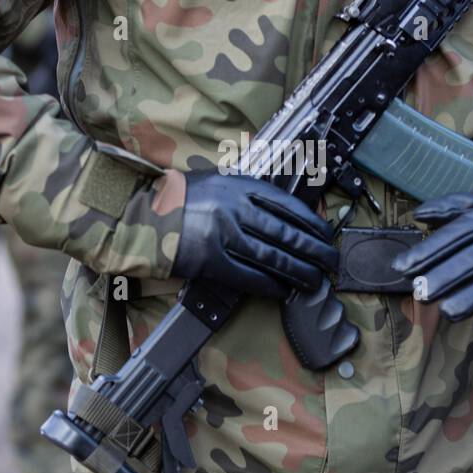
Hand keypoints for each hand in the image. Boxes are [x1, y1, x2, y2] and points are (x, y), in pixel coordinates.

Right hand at [171, 170, 338, 298]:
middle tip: (330, 262)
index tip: (326, 235)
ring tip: (314, 280)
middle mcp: (234, 209)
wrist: (142, 216)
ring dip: (298, 271)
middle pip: (285, 233)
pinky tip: (284, 290)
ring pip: (271, 257)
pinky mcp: (210, 261)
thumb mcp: (216, 182)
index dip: (311, 223)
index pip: (287, 205)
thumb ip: (247, 193)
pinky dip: (269, 285)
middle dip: (313, 251)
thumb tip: (283, 213)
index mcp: (238, 186)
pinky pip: (248, 276)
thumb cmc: (179, 199)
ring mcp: (222, 235)